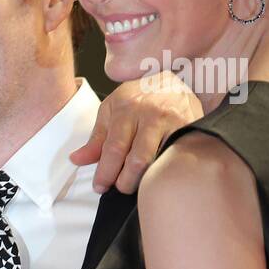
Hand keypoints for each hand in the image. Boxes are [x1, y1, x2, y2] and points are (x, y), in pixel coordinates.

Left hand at [69, 72, 202, 194]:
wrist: (172, 79)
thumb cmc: (138, 97)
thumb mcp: (111, 111)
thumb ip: (96, 138)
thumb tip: (77, 160)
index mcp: (126, 109)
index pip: (113, 148)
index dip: (105, 173)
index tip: (100, 187)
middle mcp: (151, 114)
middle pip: (136, 160)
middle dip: (125, 182)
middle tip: (119, 188)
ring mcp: (174, 121)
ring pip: (158, 161)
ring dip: (144, 181)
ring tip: (136, 184)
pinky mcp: (192, 128)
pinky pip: (176, 157)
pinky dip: (165, 171)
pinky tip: (158, 176)